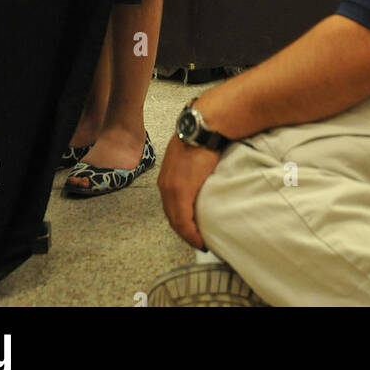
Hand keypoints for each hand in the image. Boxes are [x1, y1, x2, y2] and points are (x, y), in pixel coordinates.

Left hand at [157, 134, 221, 248]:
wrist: (203, 127)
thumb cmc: (200, 138)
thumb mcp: (189, 156)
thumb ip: (189, 170)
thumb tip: (200, 177)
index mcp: (166, 178)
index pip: (170, 206)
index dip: (180, 221)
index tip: (190, 231)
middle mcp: (165, 186)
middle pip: (172, 217)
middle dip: (183, 231)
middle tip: (196, 240)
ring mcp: (172, 190)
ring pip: (176, 222)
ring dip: (187, 234)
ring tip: (199, 242)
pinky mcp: (182, 192)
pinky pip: (184, 221)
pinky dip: (191, 234)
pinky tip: (199, 240)